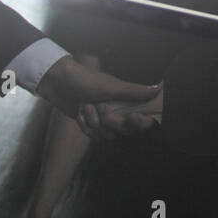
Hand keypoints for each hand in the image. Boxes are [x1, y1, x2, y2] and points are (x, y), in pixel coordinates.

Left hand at [35, 55, 160, 139]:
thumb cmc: (86, 80)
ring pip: (106, 135)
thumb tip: (159, 88)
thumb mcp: (111, 86)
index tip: (131, 117)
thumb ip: (135, 91)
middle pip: (123, 130)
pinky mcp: (91, 125)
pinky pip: (92, 136)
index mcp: (127, 101)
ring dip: (92, 121)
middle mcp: (118, 111)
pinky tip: (78, 113)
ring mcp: (104, 119)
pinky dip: (83, 125)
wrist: (58, 83)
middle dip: (108, 120)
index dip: (138, 122)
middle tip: (98, 105)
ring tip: (85, 105)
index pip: (142, 120)